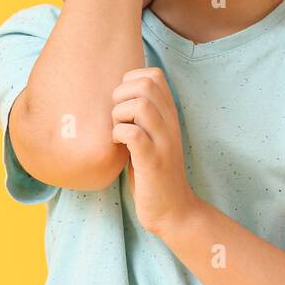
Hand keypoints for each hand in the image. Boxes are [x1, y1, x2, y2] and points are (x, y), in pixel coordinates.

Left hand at [112, 67, 199, 236]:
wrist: (173, 210)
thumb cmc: (153, 173)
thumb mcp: (149, 137)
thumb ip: (138, 117)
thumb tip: (111, 97)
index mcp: (168, 115)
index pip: (154, 74)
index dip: (130, 81)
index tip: (121, 102)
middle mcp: (169, 123)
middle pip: (146, 84)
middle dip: (121, 95)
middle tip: (116, 117)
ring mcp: (163, 142)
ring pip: (140, 105)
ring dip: (119, 115)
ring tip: (116, 131)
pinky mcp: (153, 162)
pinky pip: (134, 135)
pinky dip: (119, 135)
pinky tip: (118, 145)